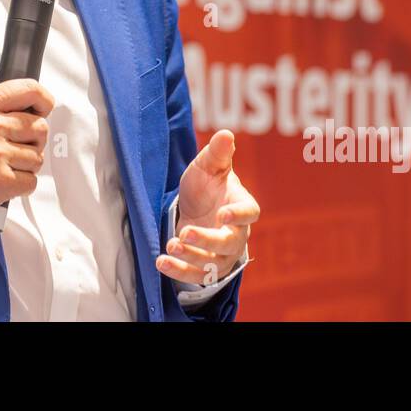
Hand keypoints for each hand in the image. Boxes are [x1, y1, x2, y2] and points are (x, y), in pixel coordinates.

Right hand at [0, 78, 53, 235]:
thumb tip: (31, 113)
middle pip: (40, 128)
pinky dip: (20, 187)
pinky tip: (2, 186)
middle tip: (15, 152)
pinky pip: (31, 181)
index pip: (29, 90)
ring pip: (37, 157)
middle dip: (33, 143)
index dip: (43, 101)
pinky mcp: (0, 181)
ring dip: (25, 168)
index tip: (44, 110)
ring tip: (3, 170)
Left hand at [157, 129, 258, 284]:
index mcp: (241, 206)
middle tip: (186, 233)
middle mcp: (236, 234)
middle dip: (208, 240)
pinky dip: (179, 271)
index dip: (238, 215)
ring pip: (212, 263)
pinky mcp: (206, 269)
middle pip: (229, 243)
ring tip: (170, 245)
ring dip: (191, 258)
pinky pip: (196, 276)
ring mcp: (222, 254)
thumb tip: (226, 134)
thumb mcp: (208, 166)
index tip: (223, 214)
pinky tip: (161, 262)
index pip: (249, 213)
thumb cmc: (208, 184)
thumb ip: (217, 153)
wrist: (196, 208)